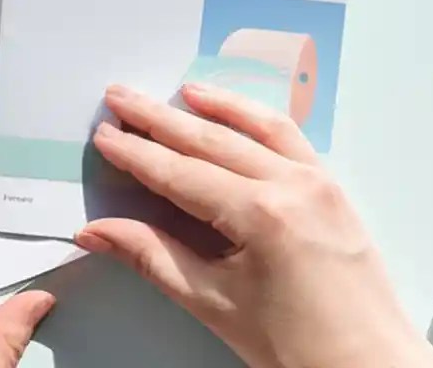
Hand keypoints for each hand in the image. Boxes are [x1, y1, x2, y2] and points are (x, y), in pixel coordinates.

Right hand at [75, 84, 432, 367]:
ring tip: (178, 90)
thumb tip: (99, 231)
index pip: (181, 173)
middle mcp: (293, 187)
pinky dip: (258, 119)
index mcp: (261, 216)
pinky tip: (238, 111)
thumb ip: (153, 257)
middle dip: (160, 117)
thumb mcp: (215, 304)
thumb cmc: (302, 350)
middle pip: (212, 139)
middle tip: (121, 97)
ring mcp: (319, 184)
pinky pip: (291, 139)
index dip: (137, 153)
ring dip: (213, 105)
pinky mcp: (334, 190)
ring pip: (256, 127)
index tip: (106, 135)